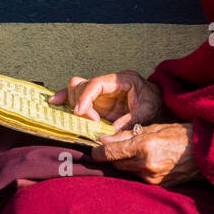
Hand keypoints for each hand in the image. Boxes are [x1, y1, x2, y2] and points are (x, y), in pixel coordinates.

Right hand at [49, 70, 163, 131]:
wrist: (159, 102)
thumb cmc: (155, 104)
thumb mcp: (147, 112)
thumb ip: (130, 121)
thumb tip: (111, 133)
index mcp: (122, 79)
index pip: (97, 83)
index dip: (86, 97)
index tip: (80, 112)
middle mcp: (108, 82)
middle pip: (82, 84)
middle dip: (81, 104)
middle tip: (92, 122)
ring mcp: (101, 91)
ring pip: (76, 88)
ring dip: (73, 104)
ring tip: (77, 118)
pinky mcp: (97, 101)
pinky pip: (78, 96)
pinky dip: (66, 99)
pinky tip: (55, 103)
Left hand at [92, 122, 199, 185]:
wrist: (207, 152)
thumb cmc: (182, 134)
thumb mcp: (154, 128)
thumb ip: (128, 135)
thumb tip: (104, 140)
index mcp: (144, 146)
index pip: (110, 152)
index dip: (99, 152)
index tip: (95, 150)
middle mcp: (146, 164)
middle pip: (116, 164)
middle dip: (112, 156)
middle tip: (113, 148)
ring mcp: (152, 178)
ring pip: (127, 171)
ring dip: (125, 163)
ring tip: (135, 153)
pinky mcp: (158, 185)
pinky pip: (139, 177)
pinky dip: (138, 169)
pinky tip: (146, 161)